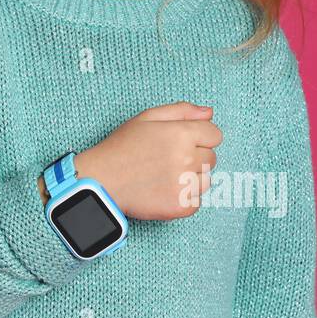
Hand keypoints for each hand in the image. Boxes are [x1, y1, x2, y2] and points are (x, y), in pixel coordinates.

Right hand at [73, 102, 221, 220]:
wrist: (101, 181)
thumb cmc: (122, 147)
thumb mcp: (147, 118)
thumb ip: (181, 111)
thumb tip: (209, 113)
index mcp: (180, 134)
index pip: (215, 135)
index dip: (199, 137)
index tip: (180, 142)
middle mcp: (186, 158)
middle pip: (211, 158)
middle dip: (194, 157)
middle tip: (167, 160)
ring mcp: (185, 184)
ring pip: (206, 180)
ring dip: (192, 178)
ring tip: (164, 176)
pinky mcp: (181, 206)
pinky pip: (196, 201)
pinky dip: (184, 198)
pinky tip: (163, 190)